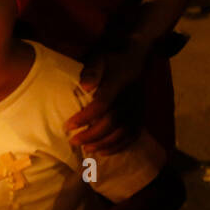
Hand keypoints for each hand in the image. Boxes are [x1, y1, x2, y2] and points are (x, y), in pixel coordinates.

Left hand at [67, 41, 148, 155]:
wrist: (138, 58)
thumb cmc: (113, 59)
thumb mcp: (100, 58)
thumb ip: (92, 70)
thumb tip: (85, 86)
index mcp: (119, 83)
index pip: (102, 104)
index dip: (85, 117)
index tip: (68, 126)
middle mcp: (130, 98)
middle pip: (112, 122)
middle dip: (91, 134)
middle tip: (73, 140)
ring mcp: (138, 108)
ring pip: (123, 132)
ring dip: (103, 143)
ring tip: (86, 148)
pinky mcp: (141, 115)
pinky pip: (133, 135)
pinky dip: (119, 146)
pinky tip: (104, 152)